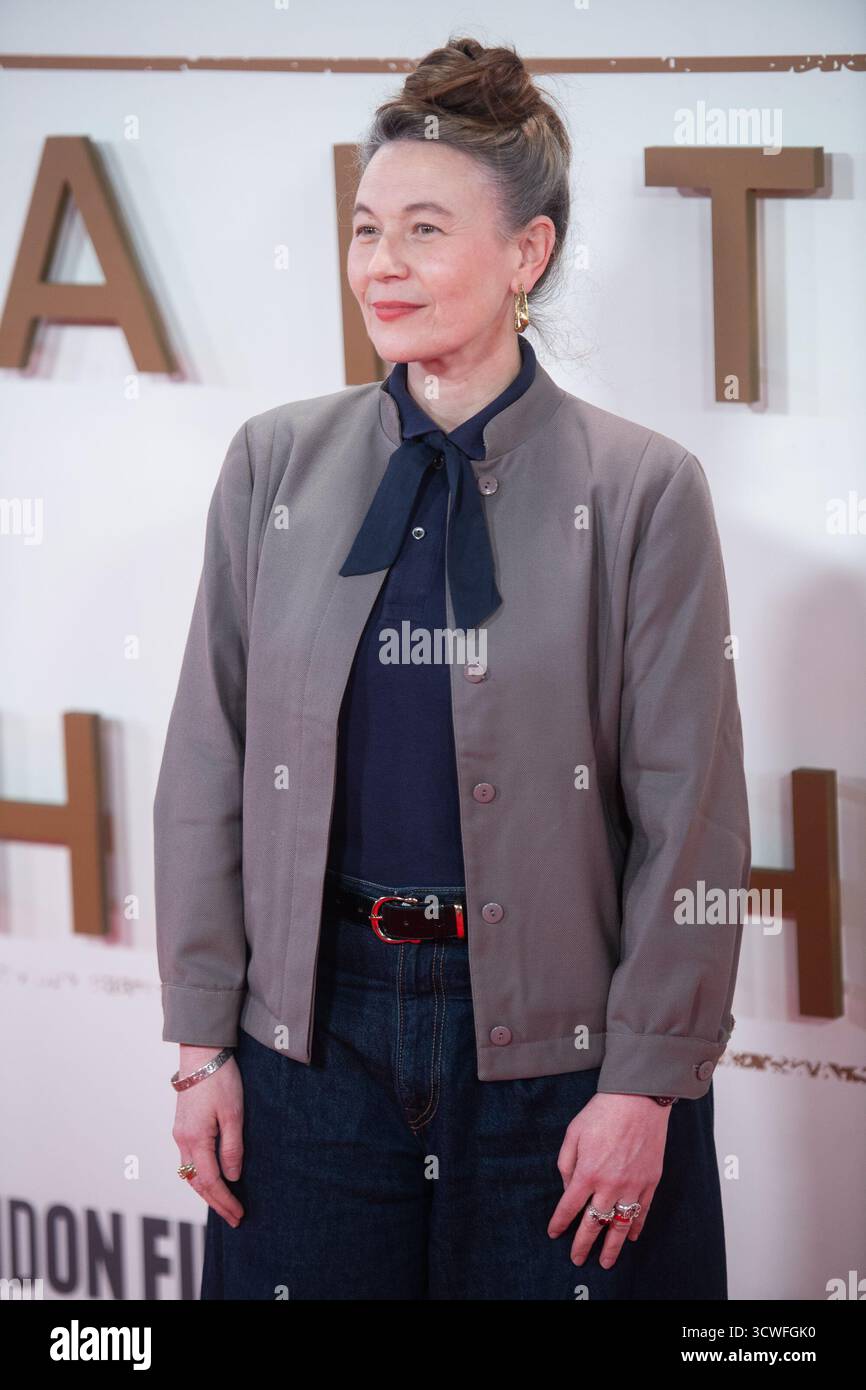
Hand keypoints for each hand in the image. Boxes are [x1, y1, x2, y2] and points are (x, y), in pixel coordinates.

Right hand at [172, 1045, 244, 1227]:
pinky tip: (211, 1179)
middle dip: (216, 1202)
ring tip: (224, 1204)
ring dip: (206, 1191)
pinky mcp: (182, 1126)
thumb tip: (232, 1177)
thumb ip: (232, 1148)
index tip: (238, 1214)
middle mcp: (183, 1140)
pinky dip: (200, 1176)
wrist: (201, 1054)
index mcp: (196, 1139)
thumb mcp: (234, 1113)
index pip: (209, 1182)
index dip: (224, 1200)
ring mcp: (179, 1134)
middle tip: (234, 1217)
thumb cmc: (220, 1080)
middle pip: (196, 1183)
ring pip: (190, 1173)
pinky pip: (189, 1160)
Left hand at [547, 1092, 670, 1268]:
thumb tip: (569, 1189)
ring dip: (612, 1247)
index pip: (569, 1207)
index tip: (554, 1233)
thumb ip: (566, 1164)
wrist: (638, 1100)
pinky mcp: (650, 1181)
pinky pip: (642, 1211)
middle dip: (583, 1244)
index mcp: (587, 1172)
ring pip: (620, 1225)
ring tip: (605, 1262)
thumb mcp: (573, 1133)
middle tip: (577, 1259)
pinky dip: (636, 1227)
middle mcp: (609, 1184)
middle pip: (594, 1224)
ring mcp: (632, 1185)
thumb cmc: (602, 1112)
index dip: (560, 1223)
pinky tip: (631, 1237)